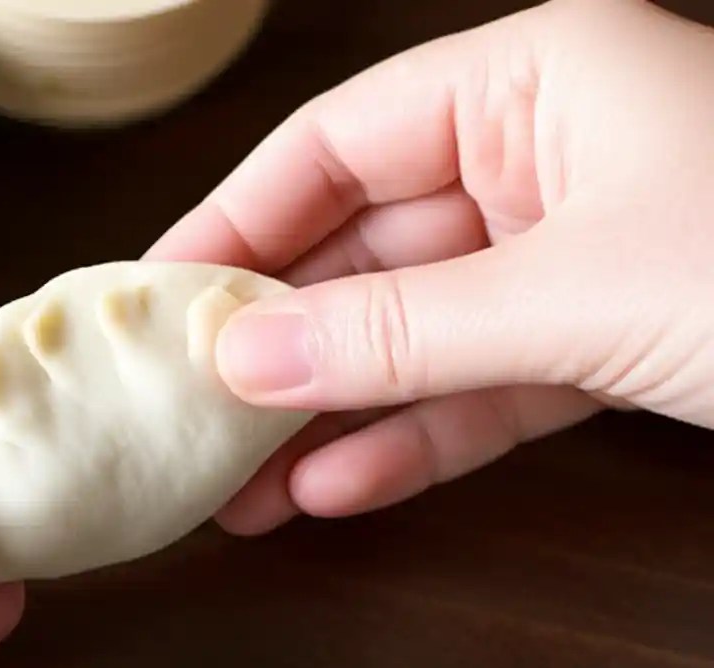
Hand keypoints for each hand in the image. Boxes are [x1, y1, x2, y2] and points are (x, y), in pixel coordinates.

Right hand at [147, 0, 713, 533]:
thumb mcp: (574, 291)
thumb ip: (400, 330)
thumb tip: (247, 357)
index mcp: (531, 82)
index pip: (336, 144)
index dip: (236, 223)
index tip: (157, 300)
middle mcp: (541, 156)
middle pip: (366, 250)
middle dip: (281, 343)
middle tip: (188, 412)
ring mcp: (572, 252)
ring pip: (419, 333)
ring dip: (334, 412)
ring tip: (241, 484)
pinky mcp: (606, 337)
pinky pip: (484, 386)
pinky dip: (417, 438)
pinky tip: (338, 489)